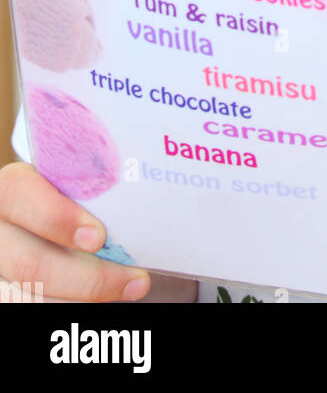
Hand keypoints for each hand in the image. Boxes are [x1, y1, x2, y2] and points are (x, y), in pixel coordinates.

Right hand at [0, 162, 197, 302]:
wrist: (46, 222)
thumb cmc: (72, 196)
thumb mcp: (71, 182)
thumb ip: (91, 185)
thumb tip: (149, 191)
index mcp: (10, 189)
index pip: (18, 193)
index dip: (56, 217)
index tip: (99, 236)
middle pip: (29, 263)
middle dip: (87, 278)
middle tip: (136, 279)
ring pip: (30, 298)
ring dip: (87, 299)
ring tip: (133, 290)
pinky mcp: (6, 294)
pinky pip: (34, 308)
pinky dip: (73, 307)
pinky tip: (105, 302)